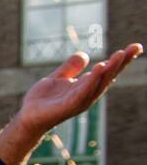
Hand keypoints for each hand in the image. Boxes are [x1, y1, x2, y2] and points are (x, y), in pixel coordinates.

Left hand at [0, 44, 141, 164]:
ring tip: (120, 55)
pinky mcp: (69, 106)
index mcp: (86, 86)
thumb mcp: (58, 77)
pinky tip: (99, 68)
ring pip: (99, 83)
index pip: (107, 71)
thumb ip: (70, 67)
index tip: (135, 47)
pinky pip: (83, 92)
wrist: (28, 116)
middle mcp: (87, 94)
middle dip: (121, 63)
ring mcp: (79, 101)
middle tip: (134, 48)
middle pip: (108, 76)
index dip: (121, 60)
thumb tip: (85, 55)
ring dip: (110, 69)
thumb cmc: (43, 100)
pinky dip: (92, 81)